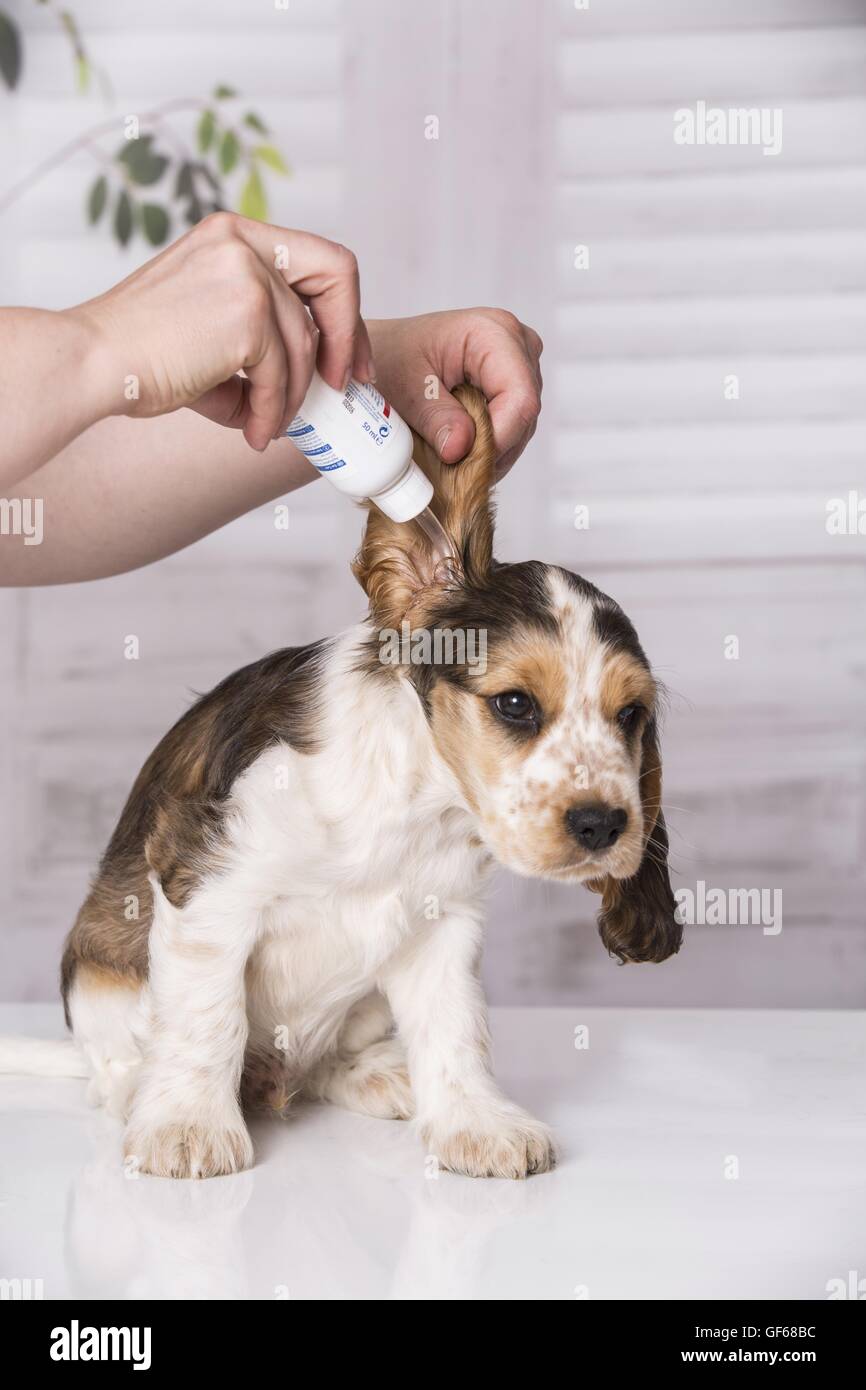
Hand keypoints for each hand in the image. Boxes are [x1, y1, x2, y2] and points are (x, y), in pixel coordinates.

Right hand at [71, 212, 373, 451]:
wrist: (93, 362)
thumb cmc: (139, 353)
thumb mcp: (206, 324)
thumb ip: (257, 337)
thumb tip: (307, 384)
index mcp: (232, 235)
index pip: (318, 257)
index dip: (343, 309)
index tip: (345, 356)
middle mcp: (243, 242)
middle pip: (336, 280)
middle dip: (348, 340)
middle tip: (343, 389)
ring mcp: (247, 274)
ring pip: (304, 348)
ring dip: (289, 398)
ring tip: (266, 426)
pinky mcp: (247, 316)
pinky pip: (281, 377)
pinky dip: (272, 411)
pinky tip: (255, 432)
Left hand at [366, 308, 542, 477]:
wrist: (388, 351)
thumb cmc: (392, 356)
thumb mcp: (404, 389)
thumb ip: (435, 419)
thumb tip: (459, 449)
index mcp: (493, 333)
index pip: (520, 397)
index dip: (498, 437)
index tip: (462, 459)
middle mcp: (518, 345)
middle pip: (524, 416)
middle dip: (489, 448)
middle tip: (449, 464)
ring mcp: (522, 366)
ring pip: (521, 428)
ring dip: (488, 450)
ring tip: (449, 452)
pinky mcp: (516, 385)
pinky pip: (515, 428)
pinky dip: (488, 445)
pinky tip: (460, 444)